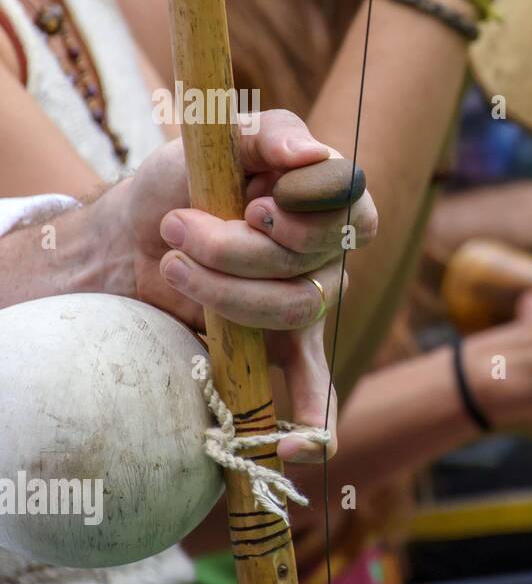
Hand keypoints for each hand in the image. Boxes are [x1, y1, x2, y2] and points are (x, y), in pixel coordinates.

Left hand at [109, 110, 378, 459]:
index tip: (253, 206)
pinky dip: (312, 424)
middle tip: (179, 228)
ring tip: (175, 267)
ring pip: (294, 310)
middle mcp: (335, 253)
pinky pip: (316, 391)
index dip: (301, 215)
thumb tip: (313, 156)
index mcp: (333, 198)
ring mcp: (315, 303)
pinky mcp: (286, 347)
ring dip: (224, 292)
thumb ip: (270, 135)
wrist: (132, 238)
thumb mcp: (219, 141)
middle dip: (234, 250)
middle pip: (309, 262)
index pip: (348, 210)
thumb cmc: (182, 181)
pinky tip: (293, 448)